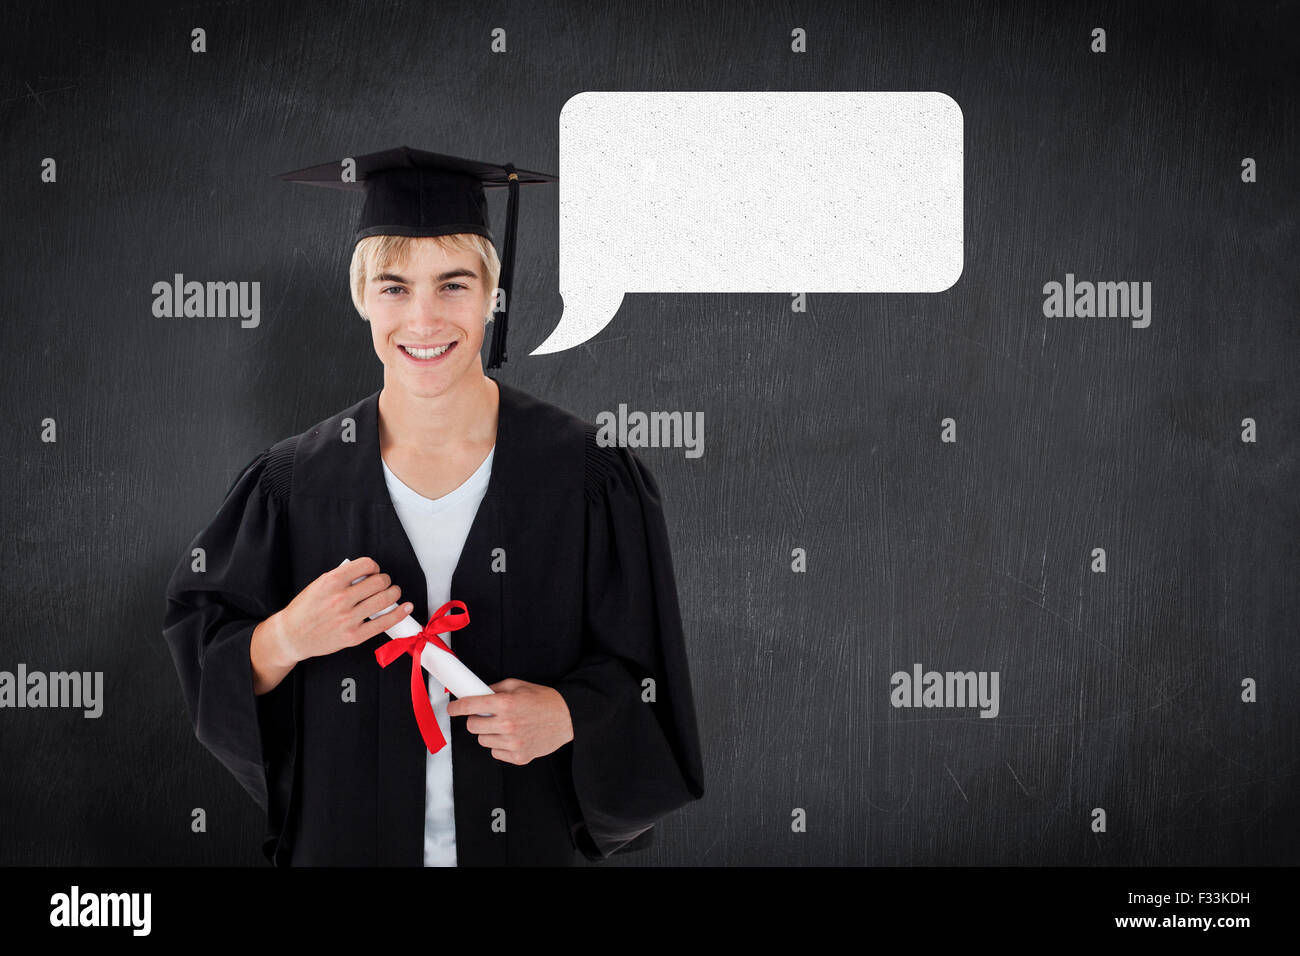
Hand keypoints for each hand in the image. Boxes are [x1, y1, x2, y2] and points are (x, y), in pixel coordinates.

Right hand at [252, 557, 411, 693]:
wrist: (292, 636)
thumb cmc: (304, 610)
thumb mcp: (318, 585)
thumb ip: (341, 577)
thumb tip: (365, 572)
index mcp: (331, 582)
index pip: (366, 565)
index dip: (374, 566)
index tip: (374, 571)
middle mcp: (341, 599)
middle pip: (379, 582)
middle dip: (385, 580)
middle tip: (384, 583)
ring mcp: (348, 618)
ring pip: (384, 599)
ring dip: (393, 593)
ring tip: (392, 592)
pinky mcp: (354, 636)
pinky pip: (383, 622)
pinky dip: (399, 613)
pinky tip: (406, 607)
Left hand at [448, 678, 573, 764]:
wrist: (567, 717)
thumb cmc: (544, 700)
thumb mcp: (518, 685)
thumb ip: (495, 689)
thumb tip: (476, 694)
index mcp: (505, 703)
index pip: (470, 706)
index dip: (456, 707)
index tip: (453, 709)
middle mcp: (507, 724)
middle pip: (473, 727)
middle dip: (476, 720)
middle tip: (486, 716)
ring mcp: (513, 742)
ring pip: (483, 741)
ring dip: (489, 733)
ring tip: (504, 726)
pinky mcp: (519, 756)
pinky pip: (496, 752)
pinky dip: (500, 745)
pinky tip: (513, 736)